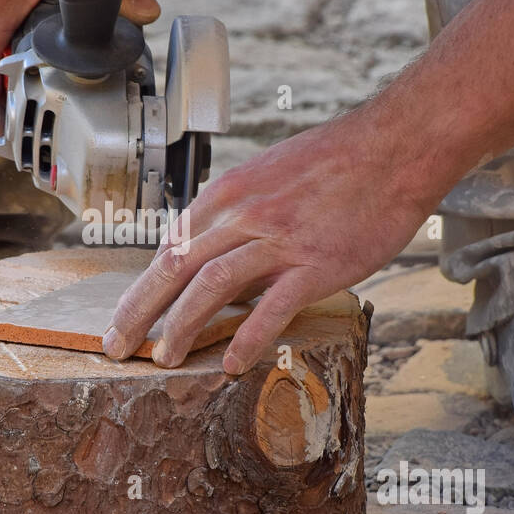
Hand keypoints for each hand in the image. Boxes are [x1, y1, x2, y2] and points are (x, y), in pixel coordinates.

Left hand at [102, 103, 434, 372]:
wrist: (395, 148)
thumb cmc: (337, 163)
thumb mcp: (268, 177)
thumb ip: (237, 215)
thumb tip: (214, 254)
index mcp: (229, 193)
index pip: (170, 246)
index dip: (142, 286)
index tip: (127, 315)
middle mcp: (244, 214)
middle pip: (174, 267)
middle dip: (140, 311)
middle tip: (118, 345)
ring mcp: (278, 239)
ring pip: (210, 286)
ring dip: (180, 327)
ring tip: (164, 359)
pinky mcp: (315, 264)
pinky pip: (271, 308)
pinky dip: (246, 338)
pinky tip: (231, 364)